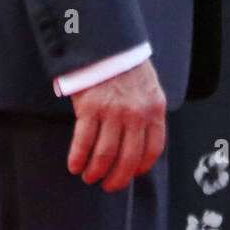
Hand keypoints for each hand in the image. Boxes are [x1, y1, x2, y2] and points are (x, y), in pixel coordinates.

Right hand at [68, 59, 166, 191]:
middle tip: (108, 185)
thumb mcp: (149, 88)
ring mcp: (113, 111)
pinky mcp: (90, 107)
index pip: (153, 148)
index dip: (141, 167)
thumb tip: (141, 142)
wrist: (109, 44)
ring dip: (95, 171)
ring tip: (89, 177)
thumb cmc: (128, 68)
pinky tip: (74, 166)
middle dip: (117, 178)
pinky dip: (78, 159)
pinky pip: (83, 142)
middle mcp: (136, 113)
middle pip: (129, 158)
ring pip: (105, 154)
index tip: (131, 175)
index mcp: (155, 108)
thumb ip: (148, 112)